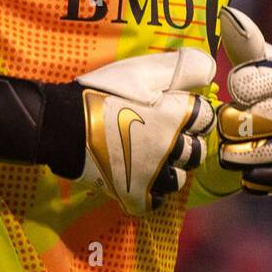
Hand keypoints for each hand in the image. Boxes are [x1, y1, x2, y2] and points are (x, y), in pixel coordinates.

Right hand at [0, 48, 216, 216]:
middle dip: (186, 142)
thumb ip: (179, 68)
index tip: (179, 110)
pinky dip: (152, 193)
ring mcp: (153, 175)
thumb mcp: (141, 70)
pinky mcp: (133, 194)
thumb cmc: (102, 93)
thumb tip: (209, 70)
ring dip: (171, 169)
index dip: (194, 112)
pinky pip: (156, 202)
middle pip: (196, 151)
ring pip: (179, 179)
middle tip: (165, 135)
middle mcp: (171, 148)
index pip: (206, 117)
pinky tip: (142, 179)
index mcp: (176, 116)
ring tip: (153, 159)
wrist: (63, 124)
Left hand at [213, 7, 271, 195]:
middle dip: (257, 119)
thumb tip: (226, 14)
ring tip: (226, 152)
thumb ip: (243, 42)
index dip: (259, 82)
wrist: (260, 125)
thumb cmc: (254, 85)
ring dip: (256, 152)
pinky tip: (241, 176)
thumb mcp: (251, 61)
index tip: (234, 86)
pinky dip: (265, 177)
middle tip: (226, 121)